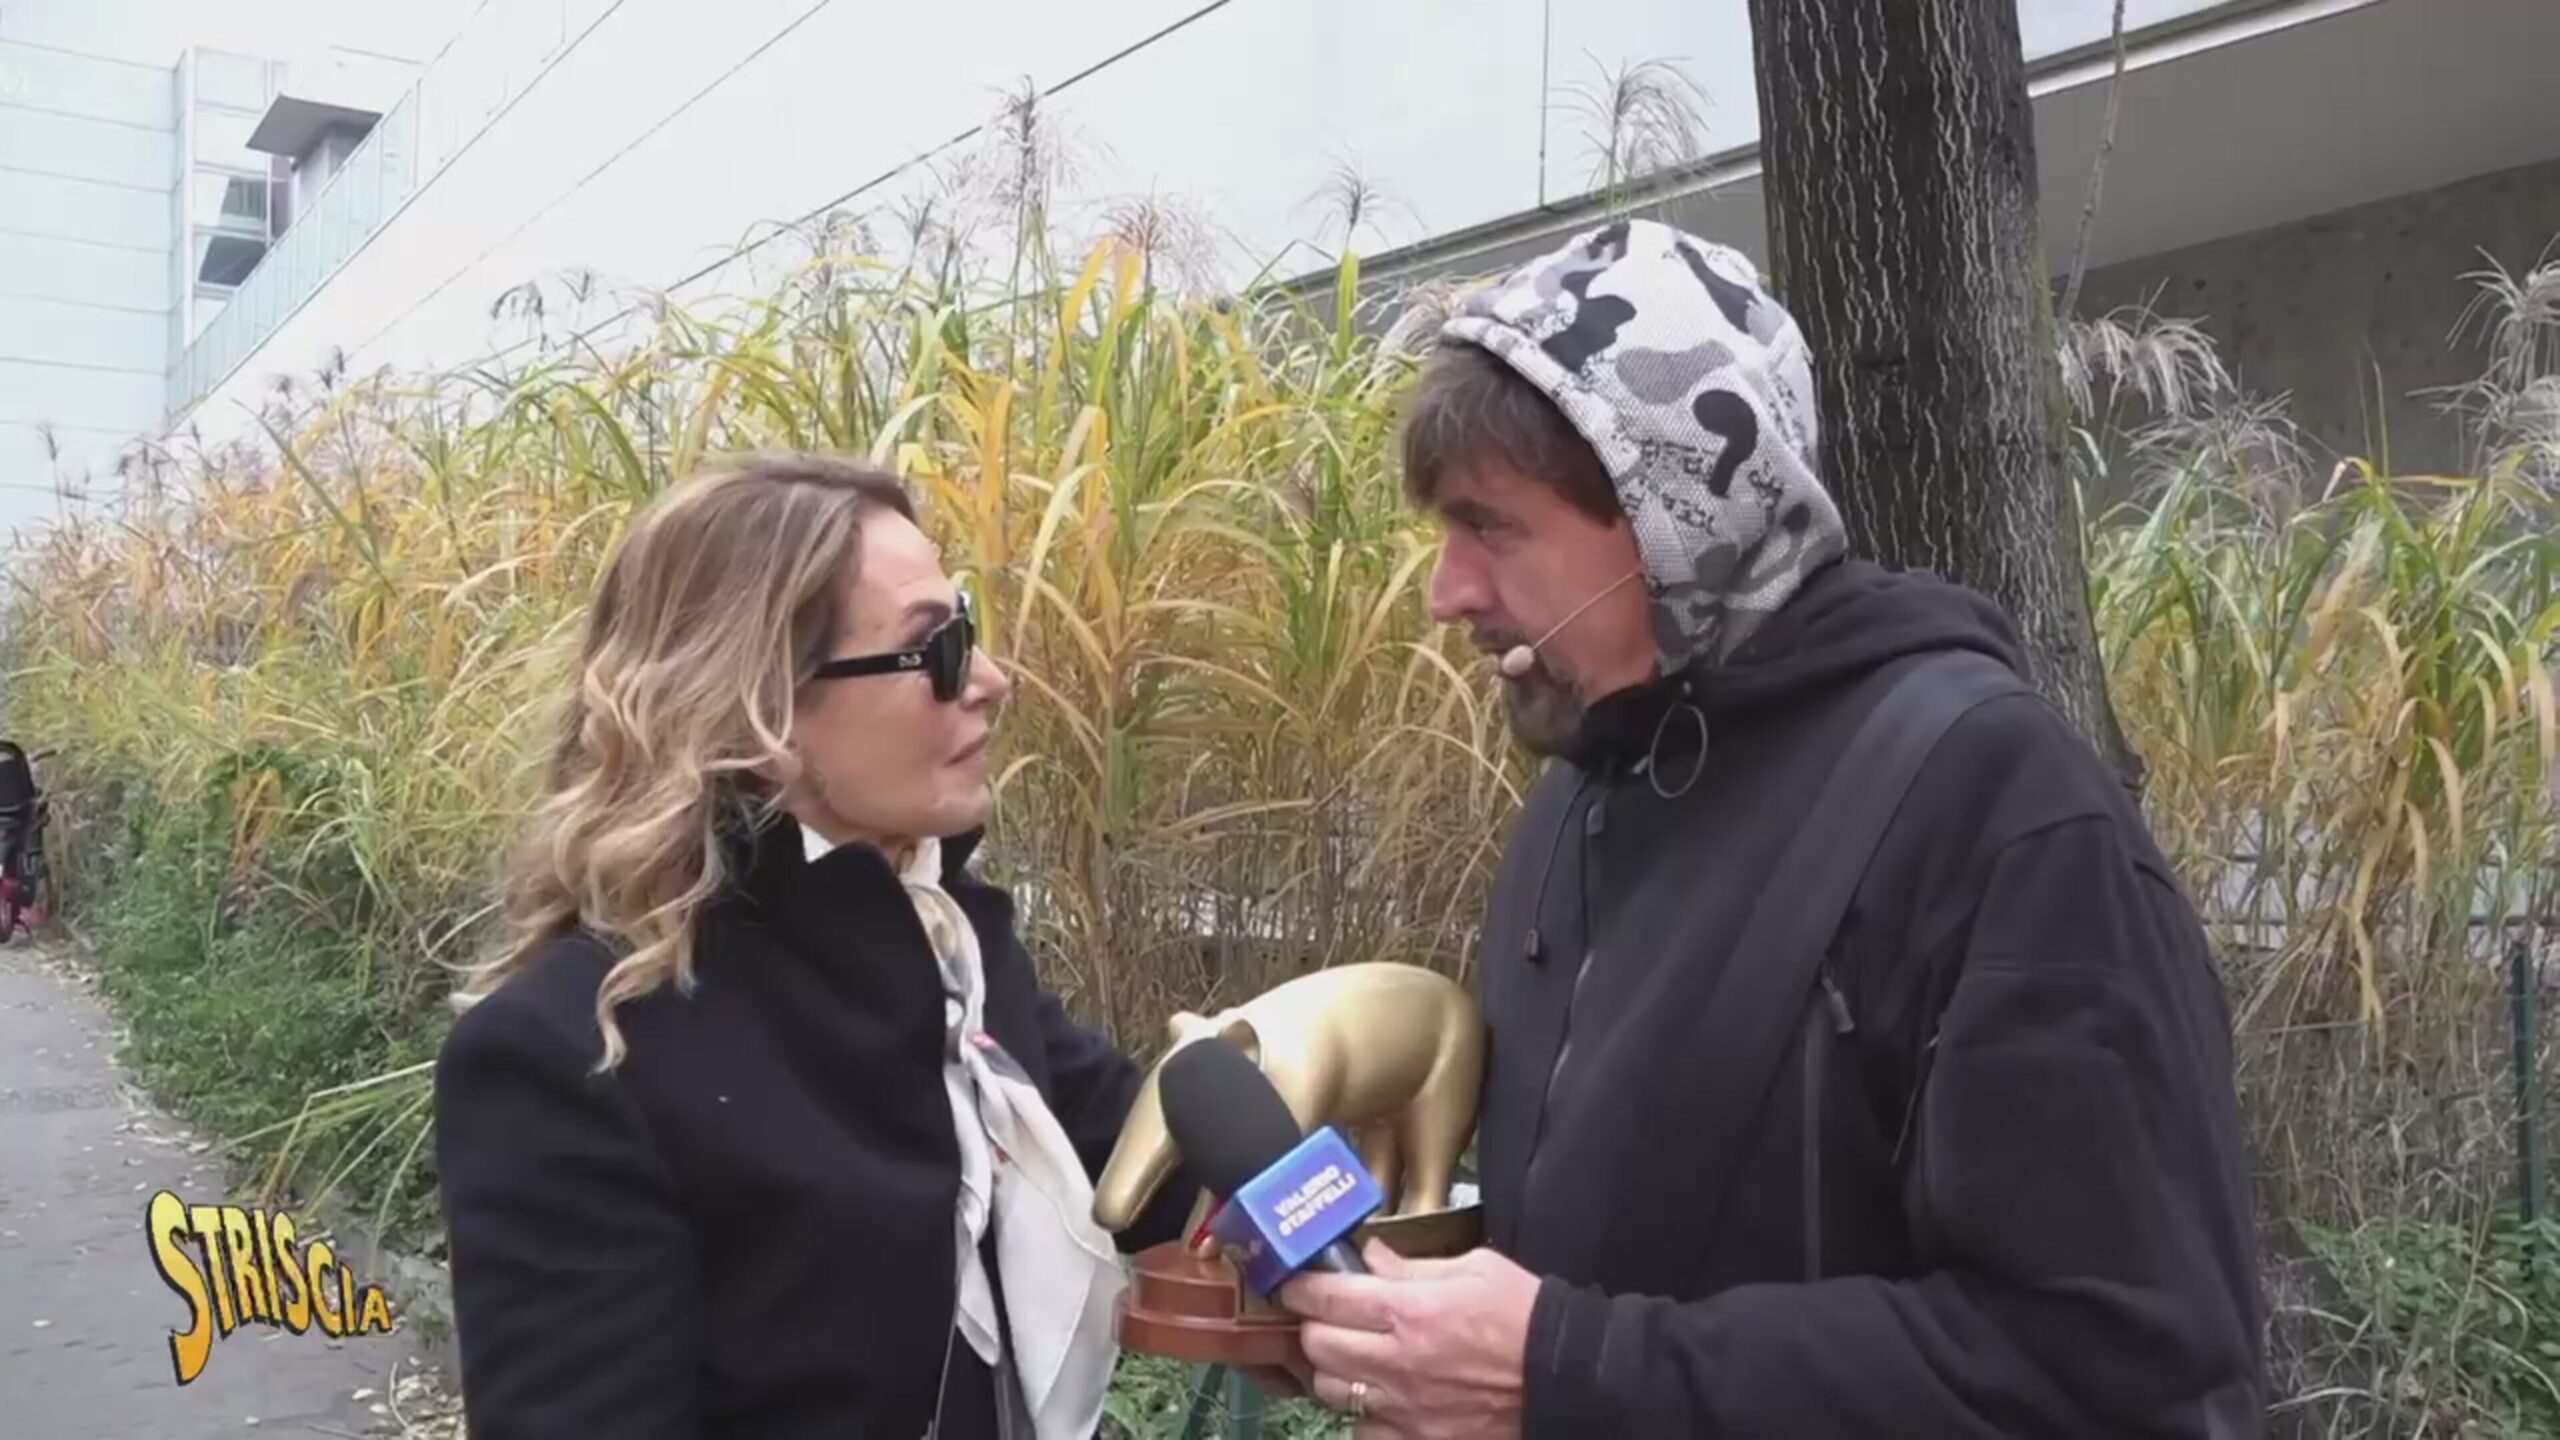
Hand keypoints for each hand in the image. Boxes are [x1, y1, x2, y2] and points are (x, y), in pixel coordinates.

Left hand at [1274, 1239, 1539, 1438]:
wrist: (1565, 1375)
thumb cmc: (1523, 1314)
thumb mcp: (1473, 1269)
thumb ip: (1412, 1268)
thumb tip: (1371, 1258)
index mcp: (1409, 1311)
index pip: (1327, 1298)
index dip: (1300, 1288)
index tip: (1295, 1284)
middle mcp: (1398, 1362)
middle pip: (1318, 1347)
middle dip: (1312, 1327)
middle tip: (1324, 1318)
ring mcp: (1406, 1408)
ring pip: (1331, 1392)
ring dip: (1333, 1371)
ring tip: (1350, 1357)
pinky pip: (1364, 1432)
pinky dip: (1364, 1416)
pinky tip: (1380, 1399)